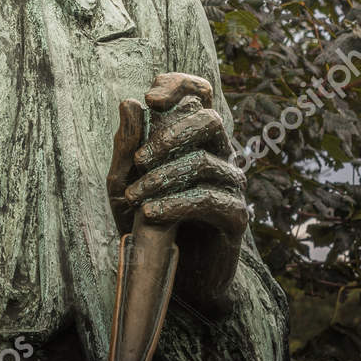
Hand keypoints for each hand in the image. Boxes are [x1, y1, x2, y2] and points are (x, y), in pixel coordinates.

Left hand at [106, 72, 246, 315]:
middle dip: (172, 132)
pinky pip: (209, 198)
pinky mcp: (236, 216)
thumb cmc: (145, 223)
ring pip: (205, 160)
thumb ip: (127, 146)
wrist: (166, 275)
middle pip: (210, 118)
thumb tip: (132, 102)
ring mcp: (230, 183)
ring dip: (163, 177)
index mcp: (192, 139)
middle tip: (140, 160)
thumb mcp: (124, 184)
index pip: (200, 94)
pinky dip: (176, 203)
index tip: (152, 98)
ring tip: (135, 197)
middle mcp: (217, 154)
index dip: (180, 85)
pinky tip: (151, 213)